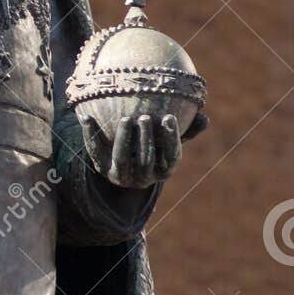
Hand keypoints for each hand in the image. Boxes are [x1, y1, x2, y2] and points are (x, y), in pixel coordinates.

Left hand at [81, 109, 207, 189]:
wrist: (125, 165)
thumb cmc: (154, 147)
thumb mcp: (169, 140)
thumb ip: (187, 130)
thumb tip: (206, 118)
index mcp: (162, 171)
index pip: (170, 158)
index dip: (170, 138)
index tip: (168, 117)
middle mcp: (142, 177)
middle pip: (145, 160)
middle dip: (145, 139)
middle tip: (144, 117)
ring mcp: (120, 175)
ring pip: (122, 159)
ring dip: (123, 139)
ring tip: (125, 119)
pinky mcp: (101, 168)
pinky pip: (95, 152)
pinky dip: (90, 135)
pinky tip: (87, 117)